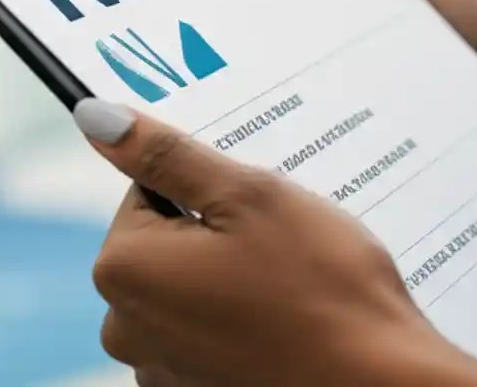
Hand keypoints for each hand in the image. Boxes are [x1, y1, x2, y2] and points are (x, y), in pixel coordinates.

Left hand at [74, 99, 476, 386]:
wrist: (379, 382)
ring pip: (189, 288)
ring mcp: (160, 368)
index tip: (255, 204)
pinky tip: (285, 319)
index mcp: (125, 268)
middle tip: (280, 241)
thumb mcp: (248, 197)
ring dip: (230, 277)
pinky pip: (206, 333)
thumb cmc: (320, 287)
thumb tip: (97, 116)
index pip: (147, 191)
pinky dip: (240, 320)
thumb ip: (168, 156)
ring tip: (289, 283)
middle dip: (217, 232)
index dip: (207, 188)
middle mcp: (125, 326)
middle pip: (165, 243)